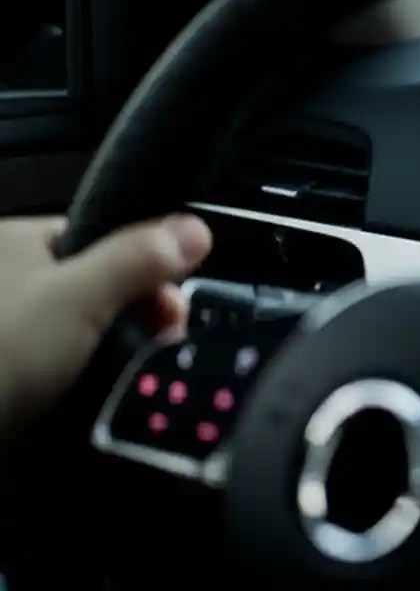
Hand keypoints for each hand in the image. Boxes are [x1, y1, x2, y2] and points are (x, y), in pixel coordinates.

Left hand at [0, 214, 211, 440]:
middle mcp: (4, 278)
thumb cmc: (0, 353)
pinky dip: (78, 378)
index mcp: (13, 242)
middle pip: (91, 283)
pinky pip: (55, 365)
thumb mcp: (80, 297)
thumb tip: (196, 228)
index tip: (172, 308)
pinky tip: (89, 394)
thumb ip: (138, 260)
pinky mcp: (6, 372)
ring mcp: (5, 327)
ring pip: (75, 328)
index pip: (98, 238)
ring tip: (128, 375)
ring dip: (108, 350)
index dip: (145, 268)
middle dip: (133, 313)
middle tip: (159, 344)